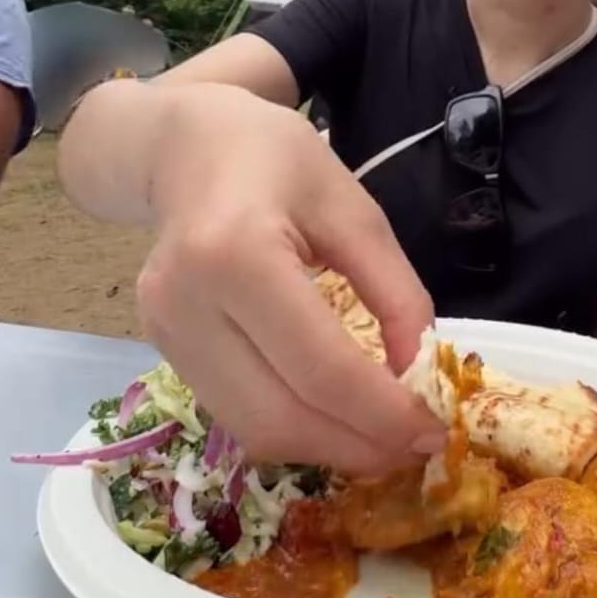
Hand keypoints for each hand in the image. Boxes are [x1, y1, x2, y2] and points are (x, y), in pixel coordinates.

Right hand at [136, 85, 442, 473]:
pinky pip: (236, 414)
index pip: (321, 369)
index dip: (384, 415)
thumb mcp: (355, 211)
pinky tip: (335, 416)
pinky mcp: (161, 349)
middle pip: (281, 417)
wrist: (183, 148)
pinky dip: (294, 428)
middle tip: (415, 448)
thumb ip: (396, 293)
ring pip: (254, 431)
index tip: (435, 432)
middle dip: (358, 447)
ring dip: (327, 448)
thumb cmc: (277, 163)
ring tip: (382, 439)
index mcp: (237, 254)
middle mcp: (188, 304)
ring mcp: (164, 333)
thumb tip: (419, 375)